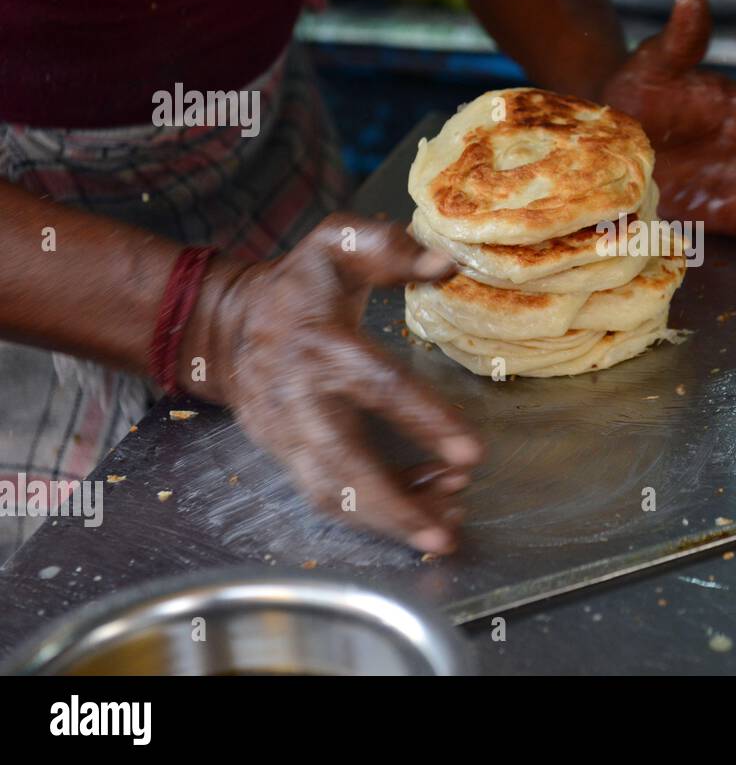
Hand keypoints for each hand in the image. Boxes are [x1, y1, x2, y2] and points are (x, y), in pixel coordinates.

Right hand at [179, 214, 483, 554]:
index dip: (426, 420)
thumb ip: (388, 248)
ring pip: (333, 492)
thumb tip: (444, 263)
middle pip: (345, 464)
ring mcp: (287, 434)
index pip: (380, 387)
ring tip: (442, 527)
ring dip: (387, 519)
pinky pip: (327, 494)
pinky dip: (371, 511)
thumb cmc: (298, 285)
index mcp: (323, 343)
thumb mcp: (337, 245)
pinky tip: (420, 504)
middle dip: (395, 504)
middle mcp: (301, 397)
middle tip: (445, 532)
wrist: (223, 324)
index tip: (472, 452)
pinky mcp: (283, 456)